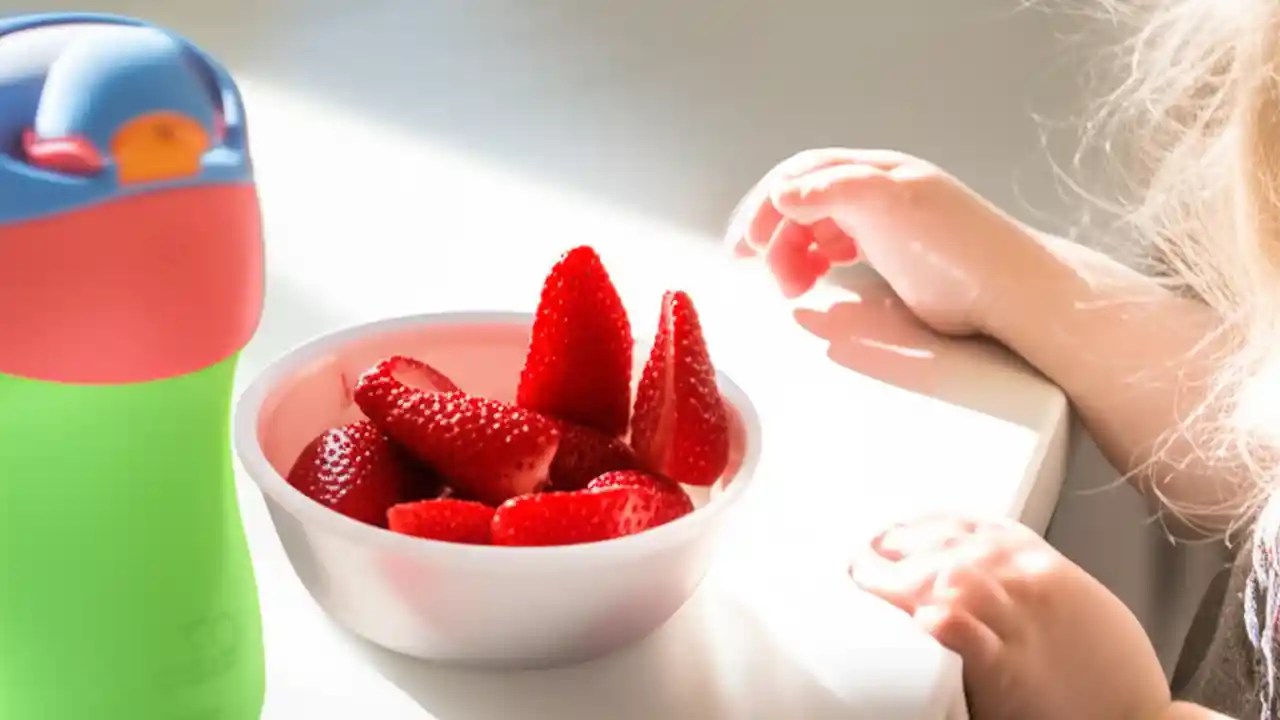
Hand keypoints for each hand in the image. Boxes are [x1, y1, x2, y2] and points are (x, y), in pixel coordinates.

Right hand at [728, 149, 1039, 334]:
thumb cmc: (956, 249)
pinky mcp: (894, 255)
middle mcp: (876, 192)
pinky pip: (837, 249)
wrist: (1010, 290)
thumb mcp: (888, 206)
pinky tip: (817, 279)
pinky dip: (816, 262)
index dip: (766, 207)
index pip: (801, 176)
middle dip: (776, 236)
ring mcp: (885, 223)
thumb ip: (830, 192)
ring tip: (792, 287)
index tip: (747, 248)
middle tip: (764, 275)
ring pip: (817, 228)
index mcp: (873, 173)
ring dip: (794, 253)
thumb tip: (781, 192)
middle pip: (804, 203)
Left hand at [853, 516, 1170, 719]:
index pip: (959, 524)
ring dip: (903, 580)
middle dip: (894, 553)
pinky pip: (973, 638)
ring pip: (951, 581)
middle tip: (860, 564)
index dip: (913, 526)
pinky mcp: (1012, 668)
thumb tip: (951, 565)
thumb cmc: (1096, 656)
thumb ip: (1009, 571)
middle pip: (944, 550)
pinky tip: (925, 619)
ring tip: (868, 582)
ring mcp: (1018, 622)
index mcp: (1033, 557)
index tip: (882, 535)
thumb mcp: (1059, 592)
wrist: (1136, 713)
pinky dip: (949, 624)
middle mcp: (1024, 579)